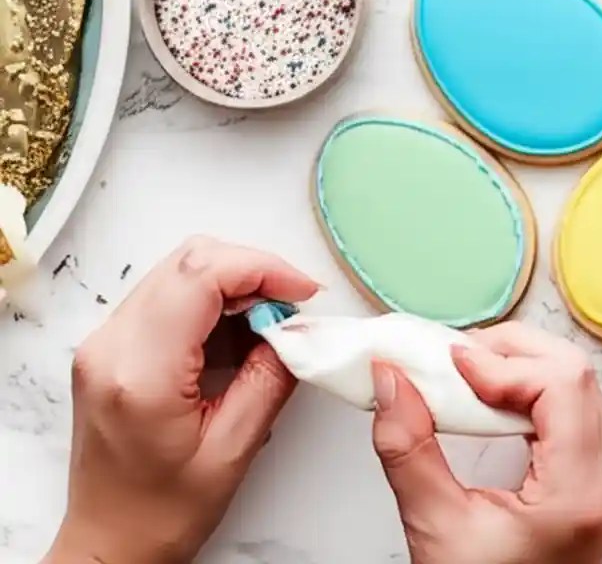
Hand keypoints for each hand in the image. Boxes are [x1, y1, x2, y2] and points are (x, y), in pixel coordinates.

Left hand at [44, 237, 318, 563]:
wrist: (110, 540)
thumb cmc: (162, 511)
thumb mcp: (234, 447)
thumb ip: (270, 376)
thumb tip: (298, 328)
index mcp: (141, 373)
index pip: (201, 275)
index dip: (262, 269)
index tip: (303, 293)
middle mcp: (111, 346)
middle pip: (189, 260)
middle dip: (253, 271)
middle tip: (292, 311)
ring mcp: (106, 341)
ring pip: (180, 270)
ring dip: (234, 285)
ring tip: (269, 328)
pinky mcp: (112, 345)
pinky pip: (169, 295)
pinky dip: (212, 302)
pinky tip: (237, 338)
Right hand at [371, 323, 601, 563]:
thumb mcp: (435, 528)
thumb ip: (408, 447)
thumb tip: (390, 377)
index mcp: (581, 495)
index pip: (563, 385)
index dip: (503, 361)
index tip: (448, 362)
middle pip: (576, 375)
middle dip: (511, 354)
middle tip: (451, 360)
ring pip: (579, 388)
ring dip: (521, 369)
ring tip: (464, 378)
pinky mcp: (598, 483)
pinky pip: (576, 413)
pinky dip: (532, 394)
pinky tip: (490, 402)